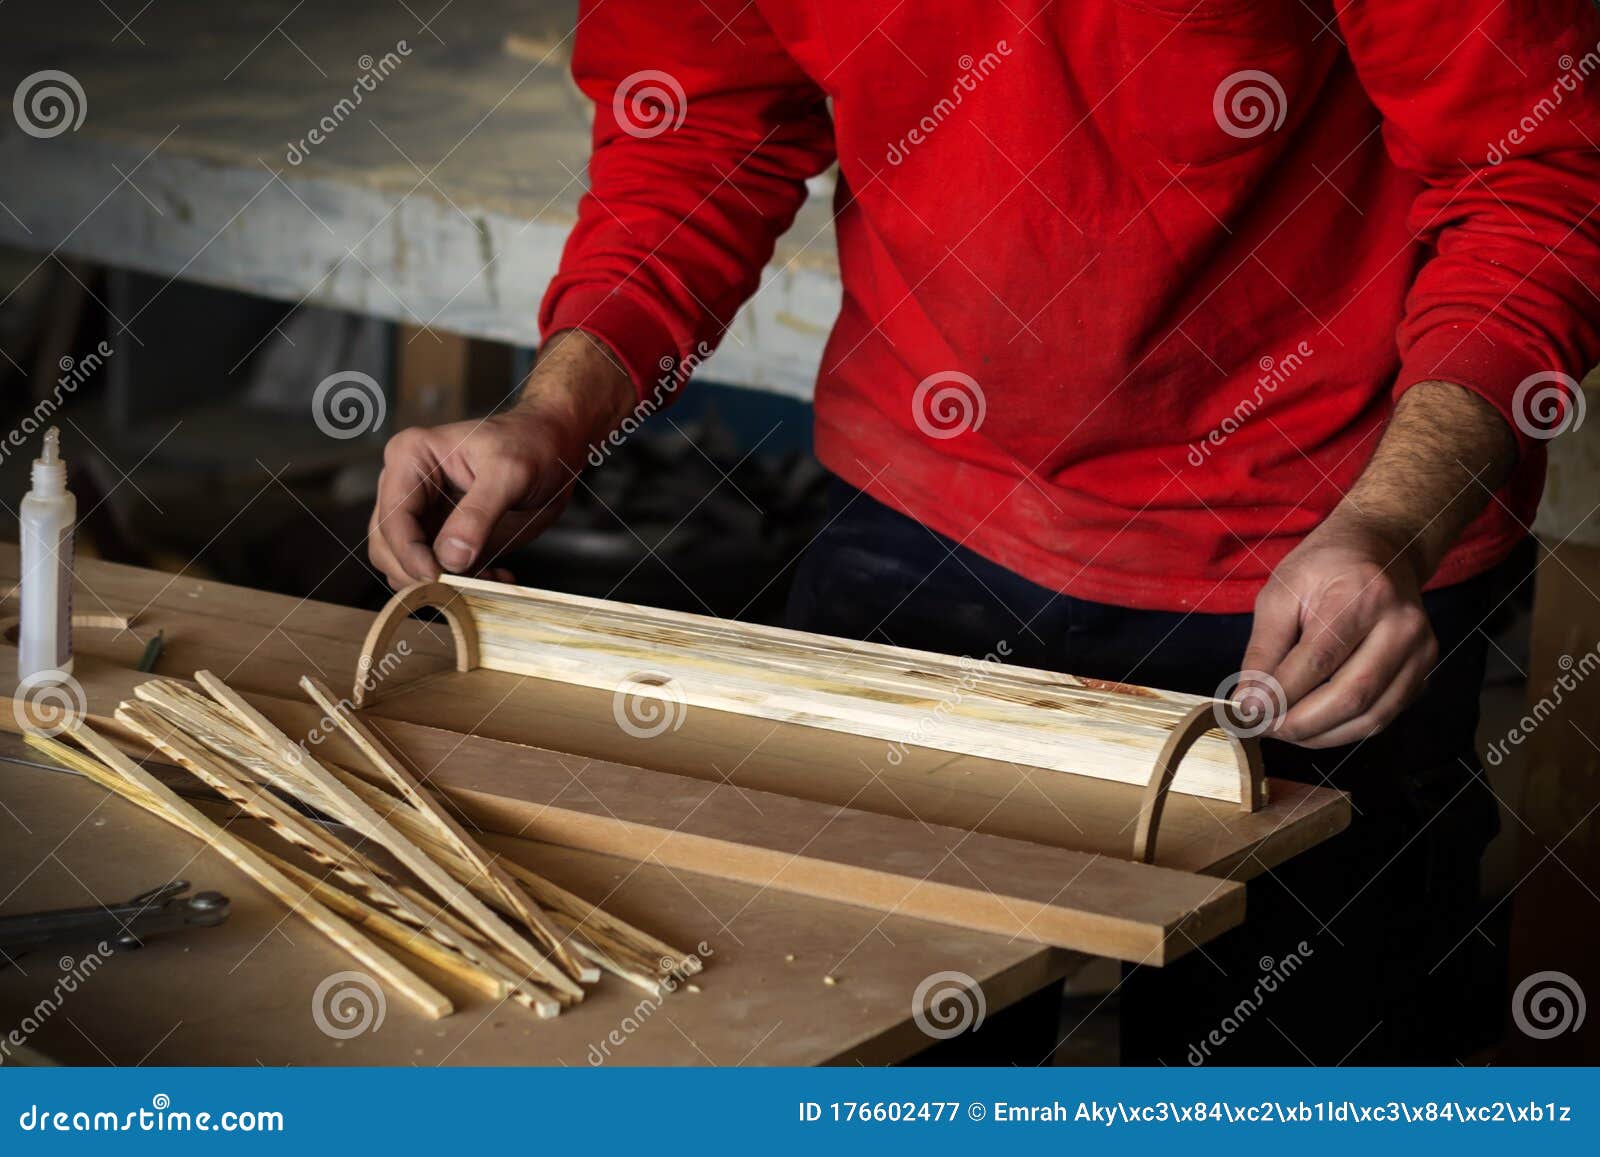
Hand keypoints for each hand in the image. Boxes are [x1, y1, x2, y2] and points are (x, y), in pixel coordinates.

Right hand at [367, 330, 634, 588]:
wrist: (556, 446)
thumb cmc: (532, 444)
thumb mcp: (510, 474)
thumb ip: (478, 515)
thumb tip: (450, 558)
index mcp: (410, 458)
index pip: (393, 519)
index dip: (410, 555)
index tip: (437, 578)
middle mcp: (407, 485)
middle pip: (387, 546)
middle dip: (420, 573)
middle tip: (460, 588)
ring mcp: (422, 513)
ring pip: (407, 564)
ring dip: (442, 584)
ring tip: (487, 581)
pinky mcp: (443, 534)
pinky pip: (438, 571)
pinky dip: (463, 584)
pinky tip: (497, 577)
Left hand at [1237, 511, 1438, 747]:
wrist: (1381, 551)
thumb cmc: (1324, 570)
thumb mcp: (1281, 594)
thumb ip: (1264, 650)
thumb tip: (1249, 702)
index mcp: (1364, 595)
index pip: (1319, 660)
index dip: (1280, 694)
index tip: (1248, 712)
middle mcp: (1402, 626)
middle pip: (1351, 695)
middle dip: (1301, 723)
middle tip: (1265, 728)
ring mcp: (1421, 653)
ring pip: (1371, 717)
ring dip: (1321, 735)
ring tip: (1284, 730)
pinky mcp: (1423, 674)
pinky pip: (1383, 717)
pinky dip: (1344, 730)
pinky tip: (1313, 725)